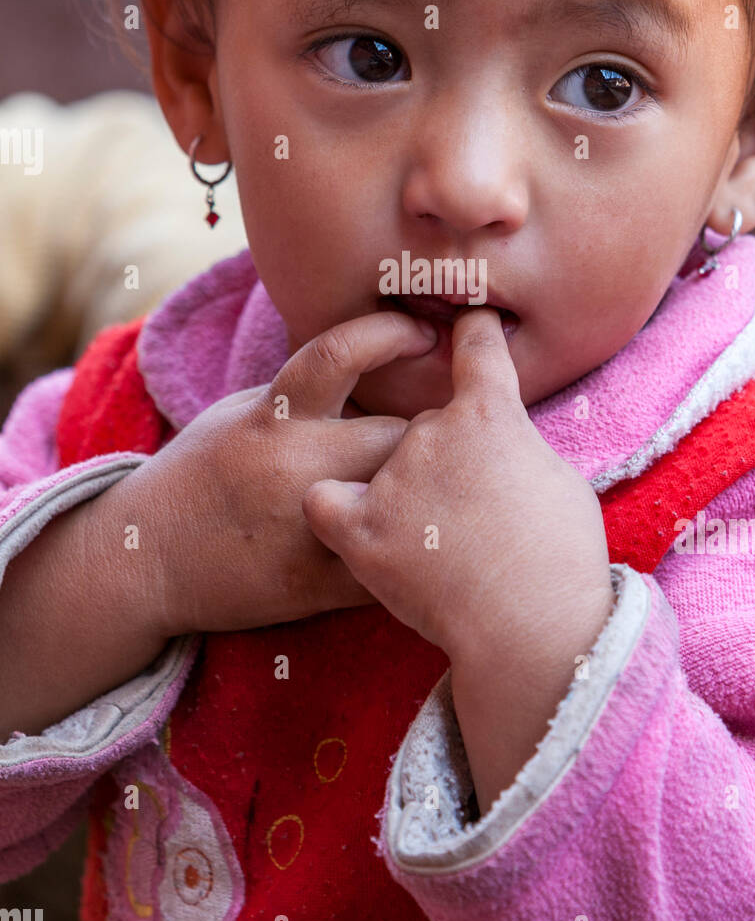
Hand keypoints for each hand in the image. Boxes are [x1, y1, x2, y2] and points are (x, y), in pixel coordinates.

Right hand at [139, 310, 436, 636]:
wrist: (144, 559)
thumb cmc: (203, 472)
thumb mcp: (242, 411)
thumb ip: (303, 391)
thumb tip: (378, 352)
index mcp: (272, 416)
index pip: (340, 354)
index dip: (392, 335)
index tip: (426, 334)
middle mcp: (291, 467)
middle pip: (399, 436)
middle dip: (430, 434)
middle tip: (444, 439)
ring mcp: (304, 530)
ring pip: (402, 501)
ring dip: (426, 493)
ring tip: (432, 493)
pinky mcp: (313, 586)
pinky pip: (388, 566)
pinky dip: (410, 555)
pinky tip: (414, 545)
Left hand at [302, 308, 614, 664]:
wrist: (533, 627)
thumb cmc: (564, 559)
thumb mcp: (558, 481)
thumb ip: (516, 449)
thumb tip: (501, 446)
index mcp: (489, 412)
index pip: (475, 347)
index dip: (472, 330)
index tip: (468, 321)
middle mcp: (431, 430)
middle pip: (421, 423)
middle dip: (438, 456)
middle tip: (465, 511)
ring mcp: (391, 477)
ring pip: (378, 461)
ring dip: (395, 488)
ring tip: (429, 542)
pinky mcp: (361, 529)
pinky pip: (324, 502)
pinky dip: (332, 511)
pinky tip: (351, 528)